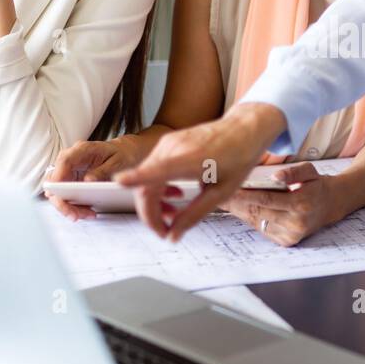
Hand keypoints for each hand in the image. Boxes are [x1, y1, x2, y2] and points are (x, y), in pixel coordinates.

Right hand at [44, 138, 144, 220]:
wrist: (125, 152)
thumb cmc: (122, 154)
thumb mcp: (117, 162)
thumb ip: (102, 171)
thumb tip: (87, 181)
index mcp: (81, 150)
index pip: (63, 163)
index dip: (58, 180)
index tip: (61, 196)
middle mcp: (70, 159)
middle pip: (55, 181)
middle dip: (62, 201)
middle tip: (76, 215)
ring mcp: (69, 170)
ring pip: (57, 191)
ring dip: (68, 206)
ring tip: (88, 214)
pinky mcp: (71, 179)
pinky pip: (65, 194)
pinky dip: (74, 205)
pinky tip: (87, 211)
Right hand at [114, 103, 285, 240]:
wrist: (244, 129)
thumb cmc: (238, 156)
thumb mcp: (221, 193)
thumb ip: (194, 214)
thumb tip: (173, 235)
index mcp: (189, 159)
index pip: (157, 169)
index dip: (136, 177)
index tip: (120, 182)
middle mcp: (173, 148)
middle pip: (145, 184)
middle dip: (149, 214)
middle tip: (164, 232)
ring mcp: (168, 144)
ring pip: (146, 179)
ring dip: (153, 202)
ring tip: (171, 217)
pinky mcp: (168, 144)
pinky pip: (153, 169)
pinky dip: (157, 188)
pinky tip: (173, 197)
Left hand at [222, 163, 331, 246]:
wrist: (330, 205)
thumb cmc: (316, 185)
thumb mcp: (309, 171)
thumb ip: (293, 172)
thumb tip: (275, 176)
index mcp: (301, 203)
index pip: (265, 199)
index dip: (244, 195)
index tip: (227, 189)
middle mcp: (296, 222)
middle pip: (257, 212)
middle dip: (236, 203)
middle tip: (217, 194)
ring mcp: (291, 234)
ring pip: (257, 222)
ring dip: (239, 212)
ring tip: (224, 201)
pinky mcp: (287, 242)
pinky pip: (263, 229)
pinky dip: (251, 219)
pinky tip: (240, 209)